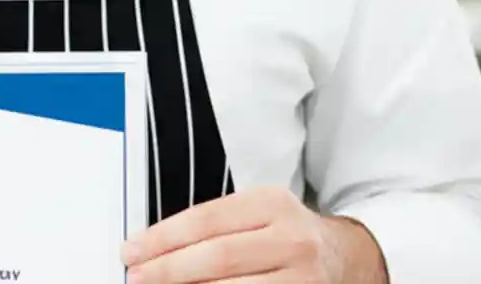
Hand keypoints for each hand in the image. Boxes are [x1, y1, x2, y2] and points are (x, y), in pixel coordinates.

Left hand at [120, 187, 386, 282]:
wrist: (349, 257)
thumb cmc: (286, 234)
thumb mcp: (257, 213)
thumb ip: (214, 226)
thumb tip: (153, 249)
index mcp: (271, 203)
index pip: (205, 220)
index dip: (162, 238)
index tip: (131, 251)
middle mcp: (290, 239)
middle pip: (217, 256)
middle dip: (168, 269)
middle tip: (136, 276)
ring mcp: (303, 277)